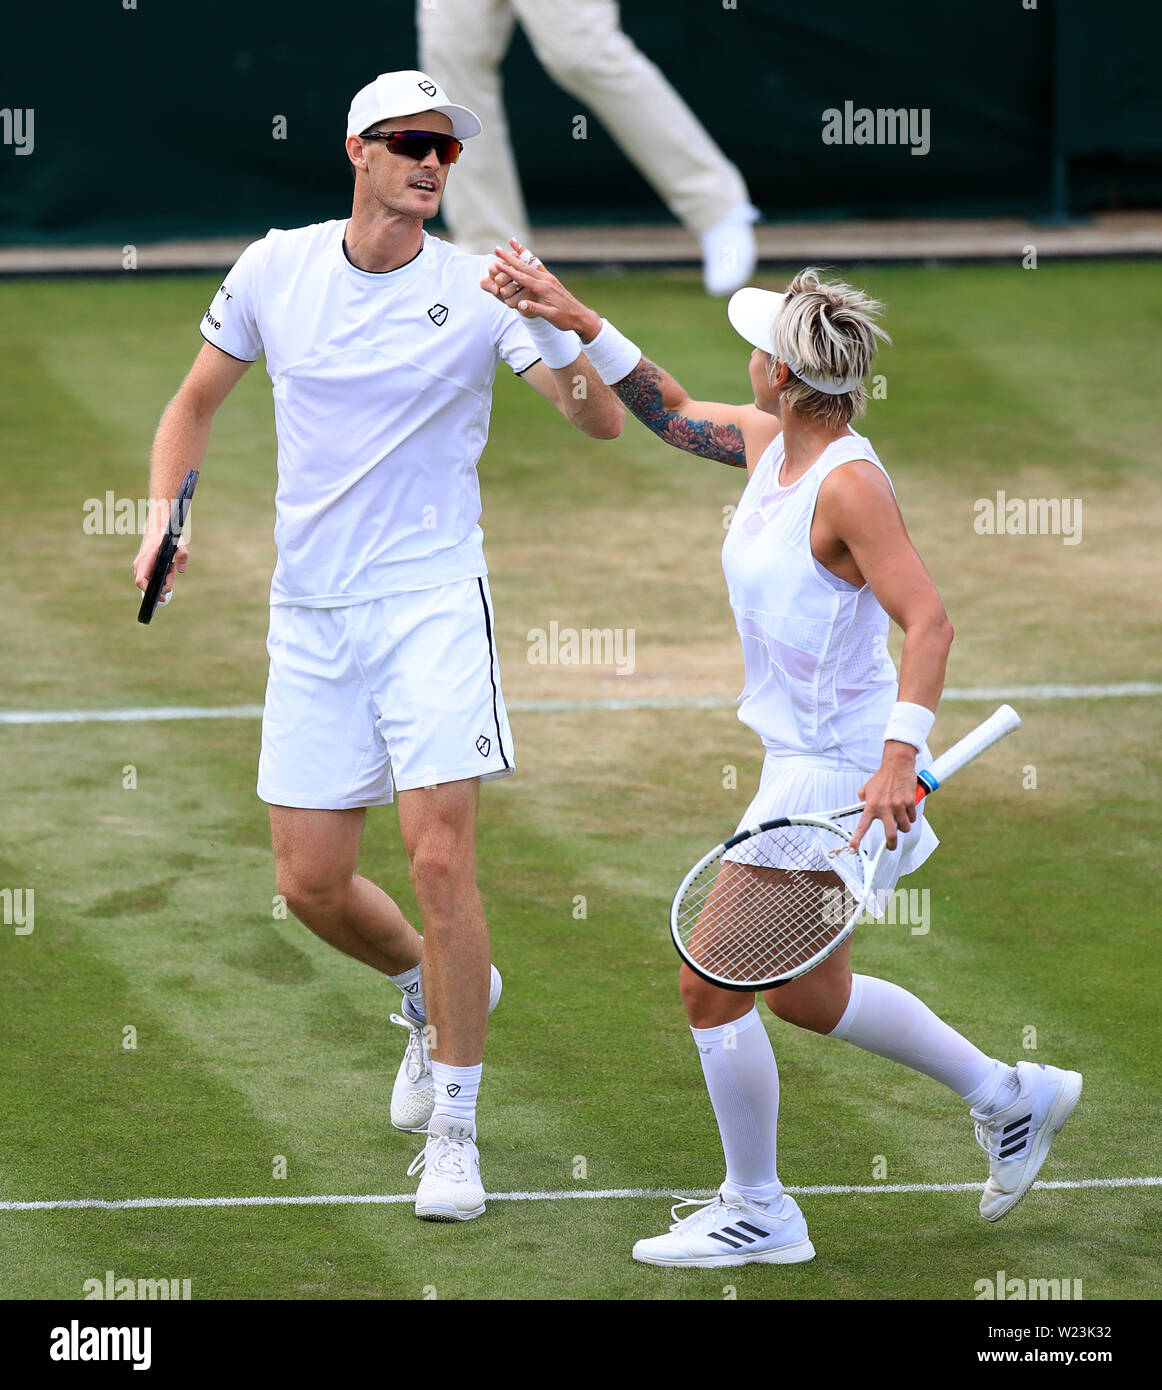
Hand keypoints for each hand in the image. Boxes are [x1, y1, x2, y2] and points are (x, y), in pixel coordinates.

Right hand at [132, 528, 188, 603]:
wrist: (157, 528)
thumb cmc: (167, 535)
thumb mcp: (179, 542)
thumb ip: (182, 554)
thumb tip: (182, 570)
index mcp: (146, 559)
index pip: (140, 580)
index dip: (149, 591)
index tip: (162, 596)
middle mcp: (140, 564)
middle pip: (146, 584)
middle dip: (160, 586)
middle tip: (172, 580)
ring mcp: (141, 565)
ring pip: (150, 580)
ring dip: (162, 580)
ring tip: (171, 570)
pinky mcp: (145, 566)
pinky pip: (151, 576)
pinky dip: (161, 576)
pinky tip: (169, 569)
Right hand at [480, 238, 601, 340]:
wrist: (580, 316)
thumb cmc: (565, 319)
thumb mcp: (550, 316)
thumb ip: (535, 309)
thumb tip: (520, 305)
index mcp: (544, 288)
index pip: (522, 278)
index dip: (508, 271)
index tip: (496, 263)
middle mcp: (546, 280)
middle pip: (524, 266)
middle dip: (509, 258)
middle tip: (496, 249)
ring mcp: (549, 278)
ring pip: (530, 264)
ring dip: (517, 254)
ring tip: (508, 244)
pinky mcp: (551, 279)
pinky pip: (538, 266)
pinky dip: (530, 258)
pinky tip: (524, 252)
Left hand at [849, 744, 917, 852]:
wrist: (897, 765)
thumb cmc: (882, 777)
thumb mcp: (867, 789)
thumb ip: (864, 801)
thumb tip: (862, 809)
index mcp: (871, 806)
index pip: (862, 826)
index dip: (857, 839)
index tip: (853, 849)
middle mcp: (885, 808)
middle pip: (891, 835)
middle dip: (892, 844)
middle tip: (891, 846)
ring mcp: (899, 806)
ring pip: (904, 827)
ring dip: (903, 827)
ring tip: (900, 819)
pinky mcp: (910, 802)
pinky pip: (912, 817)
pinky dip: (910, 816)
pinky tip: (906, 809)